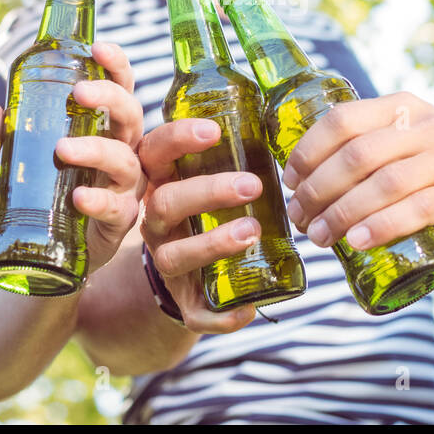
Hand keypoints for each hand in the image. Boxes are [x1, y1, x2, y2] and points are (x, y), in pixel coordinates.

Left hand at [0, 41, 146, 274]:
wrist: (53, 248)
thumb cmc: (48, 189)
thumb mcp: (20, 157)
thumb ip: (3, 135)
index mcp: (107, 126)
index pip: (122, 86)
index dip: (116, 64)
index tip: (98, 47)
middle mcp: (124, 150)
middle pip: (132, 114)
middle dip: (110, 97)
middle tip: (79, 93)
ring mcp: (126, 185)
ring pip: (125, 160)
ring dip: (96, 149)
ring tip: (62, 150)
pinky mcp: (120, 220)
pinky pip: (117, 207)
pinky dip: (98, 200)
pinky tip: (78, 197)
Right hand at [135, 119, 265, 333]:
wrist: (189, 275)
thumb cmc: (209, 210)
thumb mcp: (207, 176)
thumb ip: (231, 151)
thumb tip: (278, 117)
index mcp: (161, 182)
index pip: (155, 152)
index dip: (177, 139)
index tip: (214, 131)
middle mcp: (155, 221)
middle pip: (165, 203)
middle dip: (207, 192)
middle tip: (253, 185)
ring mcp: (166, 262)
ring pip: (175, 256)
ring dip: (212, 243)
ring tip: (251, 232)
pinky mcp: (184, 301)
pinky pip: (196, 314)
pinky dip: (222, 316)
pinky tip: (248, 308)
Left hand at [281, 91, 433, 249]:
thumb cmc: (433, 146)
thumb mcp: (402, 126)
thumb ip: (362, 140)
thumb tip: (299, 181)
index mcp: (398, 106)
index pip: (343, 121)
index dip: (309, 151)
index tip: (291, 180)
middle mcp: (423, 128)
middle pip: (359, 156)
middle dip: (319, 189)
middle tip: (300, 216)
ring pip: (386, 185)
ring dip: (344, 213)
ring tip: (319, 236)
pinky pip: (418, 211)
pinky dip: (382, 227)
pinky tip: (357, 242)